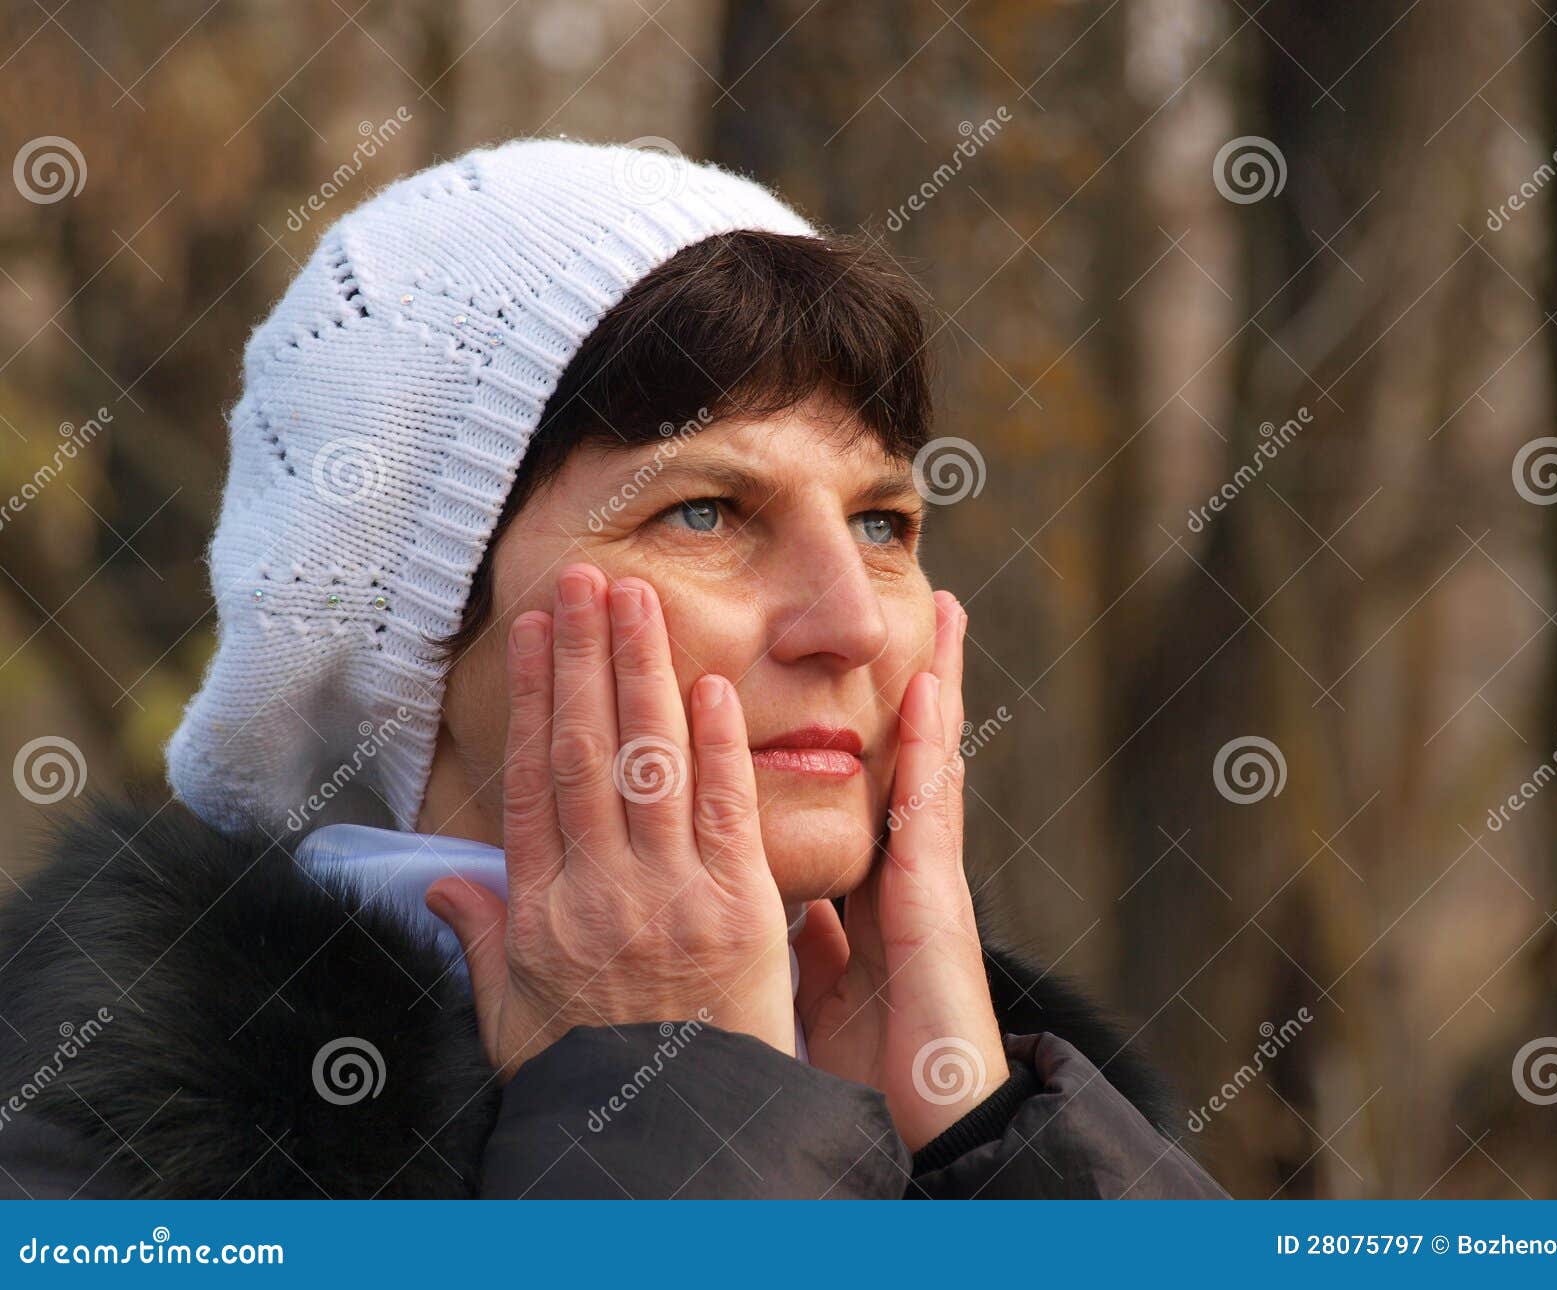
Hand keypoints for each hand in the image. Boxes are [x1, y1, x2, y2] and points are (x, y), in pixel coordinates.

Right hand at [426, 564, 795, 1082]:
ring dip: (641, 673)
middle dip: (584, 657)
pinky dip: (715, 747)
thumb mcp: (514, 1015)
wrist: (679, 1134)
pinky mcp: (738, 910)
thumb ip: (484, 938)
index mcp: (544, 910)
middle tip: (584, 579)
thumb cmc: (595, 1073)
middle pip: (585, 751)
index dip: (530, 697)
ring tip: (635, 599)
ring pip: (648, 764)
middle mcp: (601, 890)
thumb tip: (446, 879)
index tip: (532, 632)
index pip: (533, 779)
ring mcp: (670, 896)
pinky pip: (723, 813)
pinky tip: (704, 686)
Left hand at [794, 592, 1008, 1149]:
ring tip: (940, 608)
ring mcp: (925, 883)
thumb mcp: (818, 994)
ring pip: (923, 761)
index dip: (853, 725)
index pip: (852, 786)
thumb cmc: (865, 1077)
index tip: (844, 663)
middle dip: (902, 681)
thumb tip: (785, 906)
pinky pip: (929, 810)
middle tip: (910, 602)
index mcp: (864, 891)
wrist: (925, 1135)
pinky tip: (932, 688)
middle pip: (895, 754)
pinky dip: (931, 747)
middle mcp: (898, 873)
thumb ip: (808, 941)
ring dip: (933, 683)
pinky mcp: (937, 905)